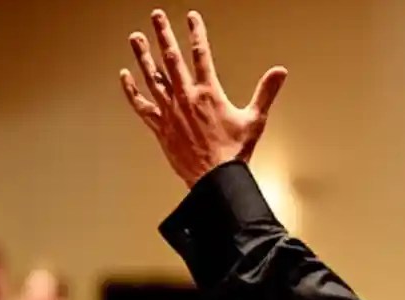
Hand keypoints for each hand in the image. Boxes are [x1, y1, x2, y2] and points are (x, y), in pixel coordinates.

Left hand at [120, 9, 287, 187]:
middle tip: (156, 16)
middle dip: (163, 34)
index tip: (191, 17)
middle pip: (171, 59)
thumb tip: (280, 72)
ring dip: (143, 55)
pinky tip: (125, 76)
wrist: (214, 178)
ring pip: (152, 77)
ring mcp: (170, 111)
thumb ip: (266, 92)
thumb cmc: (234, 152)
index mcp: (209, 93)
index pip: (201, 54)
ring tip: (136, 37)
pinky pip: (141, 104)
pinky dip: (131, 90)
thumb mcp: (255, 119)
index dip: (196, 32)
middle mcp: (186, 98)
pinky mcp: (160, 126)